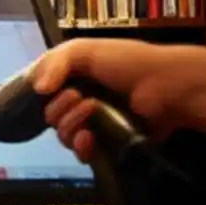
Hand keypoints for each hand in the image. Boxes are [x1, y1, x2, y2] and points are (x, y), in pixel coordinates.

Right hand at [30, 38, 181, 161]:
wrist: (167, 86)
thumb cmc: (129, 62)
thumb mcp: (84, 50)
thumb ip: (53, 63)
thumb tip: (37, 89)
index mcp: (75, 79)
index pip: (44, 94)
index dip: (40, 95)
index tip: (46, 89)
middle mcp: (82, 102)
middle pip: (49, 117)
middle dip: (58, 108)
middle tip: (77, 96)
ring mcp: (96, 125)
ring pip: (63, 136)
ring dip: (71, 124)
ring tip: (91, 109)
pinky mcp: (109, 145)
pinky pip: (83, 154)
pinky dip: (81, 147)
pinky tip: (88, 138)